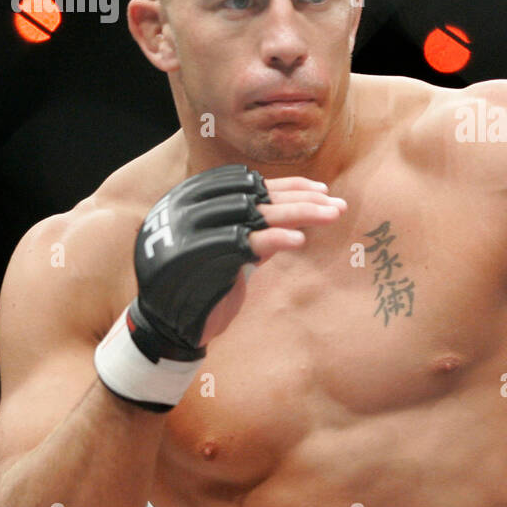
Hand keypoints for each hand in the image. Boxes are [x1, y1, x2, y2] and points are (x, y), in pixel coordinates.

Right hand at [199, 175, 346, 344]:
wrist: (169, 325)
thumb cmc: (204, 283)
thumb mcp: (232, 246)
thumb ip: (256, 225)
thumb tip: (303, 207)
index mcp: (194, 198)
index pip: (249, 181)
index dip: (289, 184)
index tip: (322, 190)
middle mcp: (190, 208)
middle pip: (257, 195)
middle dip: (302, 198)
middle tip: (337, 205)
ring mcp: (194, 231)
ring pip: (256, 213)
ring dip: (300, 212)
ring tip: (332, 216)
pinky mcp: (203, 257)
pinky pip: (246, 241)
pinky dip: (275, 238)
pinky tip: (301, 241)